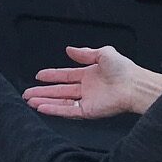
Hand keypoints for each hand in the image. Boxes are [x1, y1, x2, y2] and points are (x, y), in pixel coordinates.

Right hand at [23, 45, 147, 120]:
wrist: (134, 85)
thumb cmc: (124, 69)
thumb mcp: (103, 53)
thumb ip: (85, 52)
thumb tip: (70, 49)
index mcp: (89, 75)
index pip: (65, 76)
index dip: (51, 76)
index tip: (38, 76)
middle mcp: (86, 89)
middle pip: (59, 91)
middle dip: (42, 92)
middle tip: (27, 93)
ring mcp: (86, 101)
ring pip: (60, 102)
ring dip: (45, 101)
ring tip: (30, 101)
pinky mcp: (88, 112)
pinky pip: (68, 111)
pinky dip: (54, 110)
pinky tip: (42, 107)